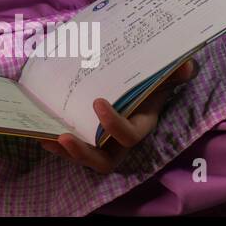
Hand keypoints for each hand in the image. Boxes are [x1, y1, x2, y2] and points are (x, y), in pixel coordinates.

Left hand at [38, 57, 196, 173]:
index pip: (130, 136)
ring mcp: (101, 142)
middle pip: (105, 161)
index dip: (114, 125)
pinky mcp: (85, 136)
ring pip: (85, 158)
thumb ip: (172, 71)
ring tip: (46, 137)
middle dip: (84, 153)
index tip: (97, 102)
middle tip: (65, 137)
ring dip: (65, 152)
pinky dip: (55, 143)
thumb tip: (185, 64)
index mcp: (140, 124)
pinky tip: (39, 132)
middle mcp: (120, 141)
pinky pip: (71, 147)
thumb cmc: (146, 79)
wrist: (134, 80)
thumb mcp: (159, 75)